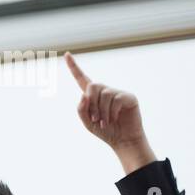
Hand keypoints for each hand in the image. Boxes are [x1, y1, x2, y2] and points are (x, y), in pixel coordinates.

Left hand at [64, 52, 155, 174]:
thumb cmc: (105, 131)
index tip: (66, 54)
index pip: (82, 79)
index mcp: (93, 96)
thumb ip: (81, 109)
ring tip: (105, 122)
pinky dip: (111, 112)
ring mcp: (118, 93)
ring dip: (102, 111)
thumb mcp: (87, 122)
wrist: (122, 140)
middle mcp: (105, 91)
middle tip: (95, 119)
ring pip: (104, 94)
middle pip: (92, 86)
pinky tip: (114, 119)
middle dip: (91, 104)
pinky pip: (115, 99)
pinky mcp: (128, 97)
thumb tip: (84, 94)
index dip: (74, 67)